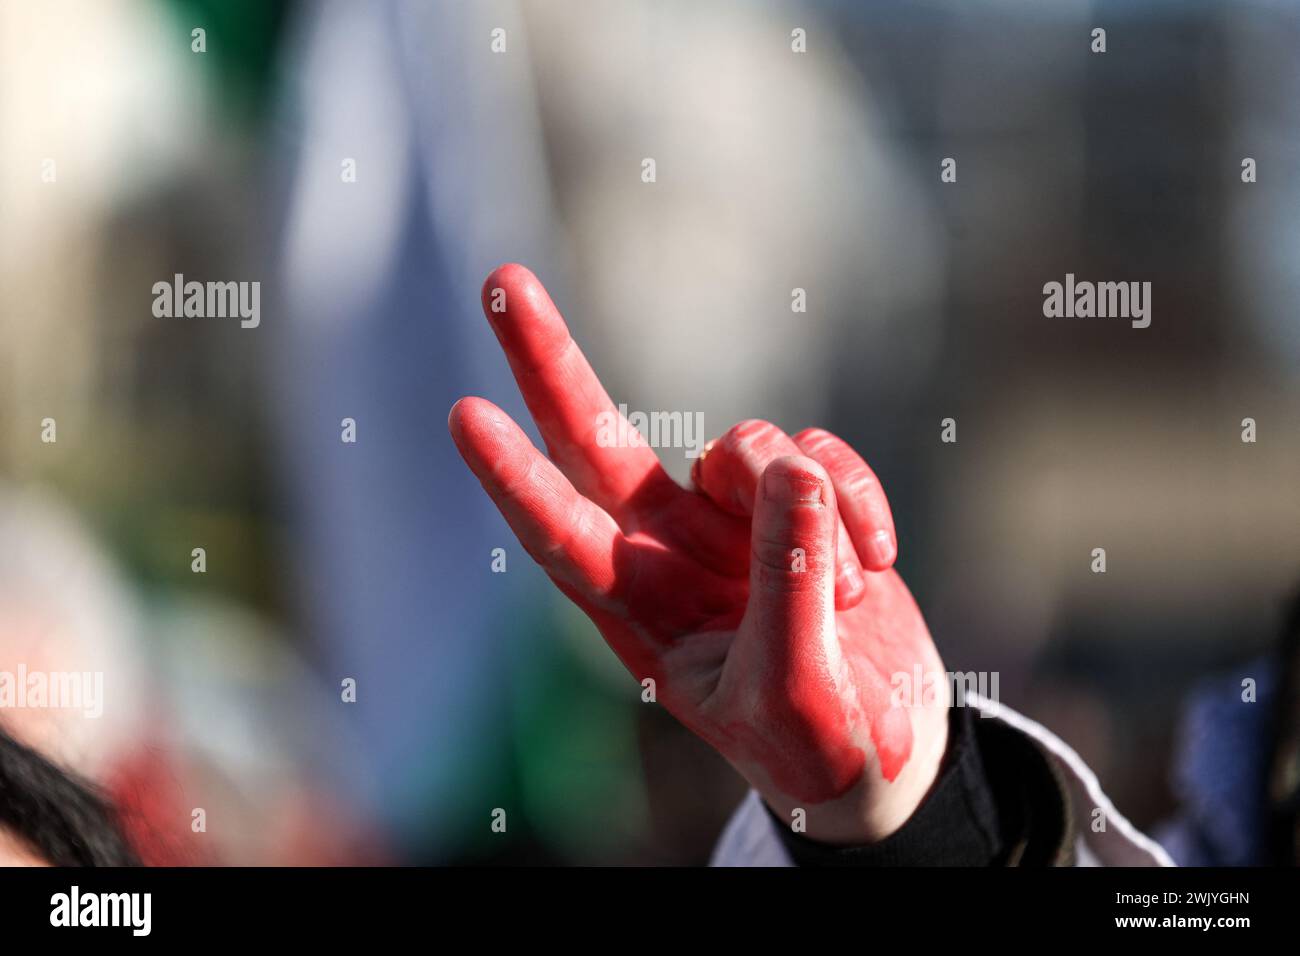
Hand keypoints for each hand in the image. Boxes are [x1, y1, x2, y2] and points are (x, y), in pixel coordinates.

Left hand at [449, 265, 948, 842]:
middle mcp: (669, 552)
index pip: (564, 539)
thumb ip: (790, 585)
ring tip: (849, 594)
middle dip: (550, 364)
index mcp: (641, 614)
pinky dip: (860, 497)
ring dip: (808, 505)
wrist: (883, 748)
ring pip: (746, 446)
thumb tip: (794, 471)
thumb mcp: (797, 690)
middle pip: (598, 441)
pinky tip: (878, 560)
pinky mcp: (799, 498)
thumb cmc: (816, 746)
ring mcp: (731, 519)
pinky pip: (823, 455)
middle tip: (500, 284)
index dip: (517, 481)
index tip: (463, 415)